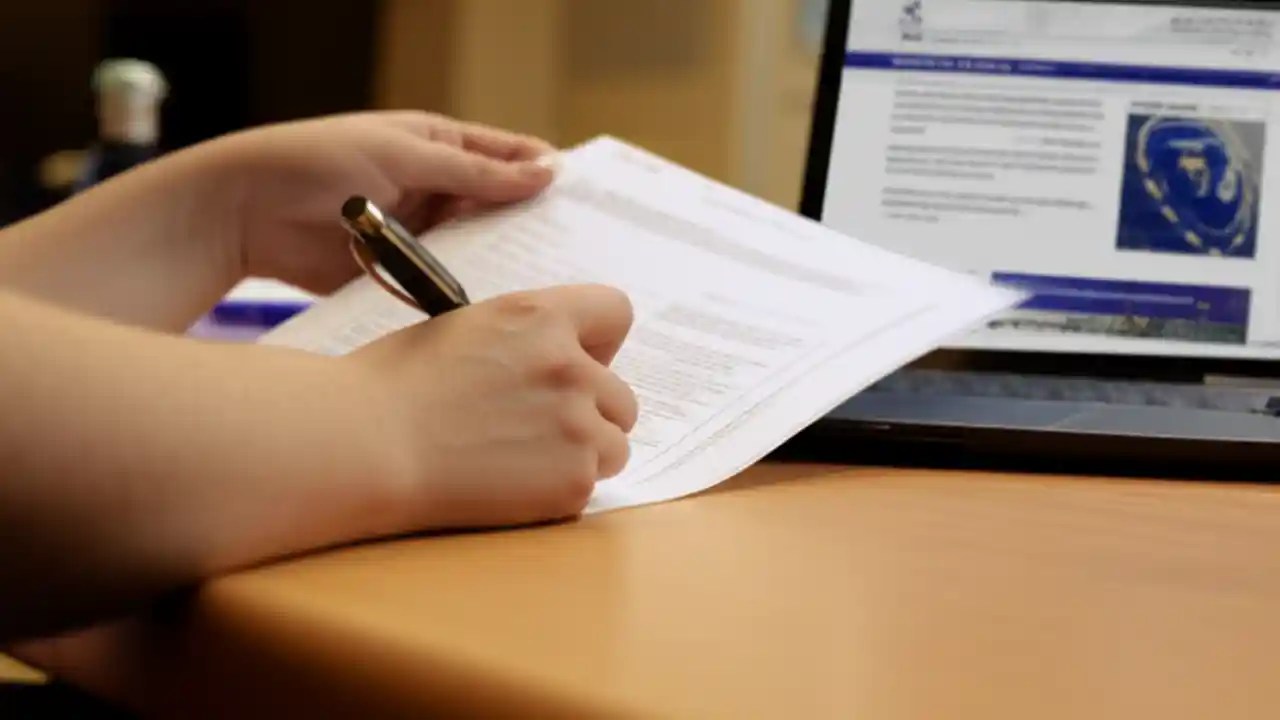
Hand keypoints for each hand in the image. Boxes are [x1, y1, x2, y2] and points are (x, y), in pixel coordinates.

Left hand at [206, 110, 555, 292]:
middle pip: (501, 208)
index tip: (590, 201)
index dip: (548, 174)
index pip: (510, 155)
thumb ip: (476, 171)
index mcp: (440, 145)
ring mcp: (421, 234)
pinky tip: (499, 311)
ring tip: (549, 287)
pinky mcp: (401, 274)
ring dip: (505, 265)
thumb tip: (546, 172)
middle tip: (581, 253)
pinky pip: (446, 284)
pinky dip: (469, 295)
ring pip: (479, 250)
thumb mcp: (405, 155)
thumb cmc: (318, 162)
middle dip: (535, 226)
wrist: (246, 212)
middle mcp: (436, 189)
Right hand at [352, 283, 637, 528]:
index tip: (578, 362)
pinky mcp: (572, 480)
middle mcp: (570, 365)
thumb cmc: (392, 388)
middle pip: (621, 396)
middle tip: (533, 429)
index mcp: (540, 317)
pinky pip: (588, 487)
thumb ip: (523, 341)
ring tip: (518, 461)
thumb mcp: (463, 329)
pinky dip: (556, 492)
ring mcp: (577, 424)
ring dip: (579, 455)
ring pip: (613, 445)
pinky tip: (506, 486)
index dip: (599, 342)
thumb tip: (556, 359)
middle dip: (589, 413)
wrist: (365, 446)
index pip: (614, 312)